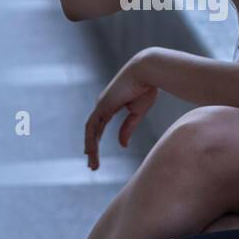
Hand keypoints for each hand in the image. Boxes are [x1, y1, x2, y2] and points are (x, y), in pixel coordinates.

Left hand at [84, 51, 158, 169]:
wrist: (147, 72)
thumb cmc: (146, 88)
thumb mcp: (136, 113)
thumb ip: (128, 128)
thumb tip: (122, 145)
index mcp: (110, 106)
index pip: (99, 127)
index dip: (96, 141)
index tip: (95, 155)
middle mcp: (102, 106)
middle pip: (93, 131)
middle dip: (92, 149)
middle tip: (92, 166)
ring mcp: (100, 105)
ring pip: (90, 131)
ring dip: (90, 149)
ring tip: (92, 165)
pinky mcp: (102, 105)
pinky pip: (92, 126)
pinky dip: (90, 140)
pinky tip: (90, 151)